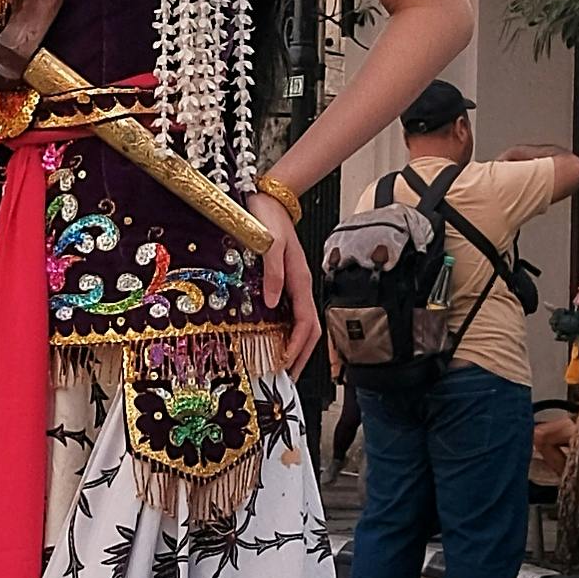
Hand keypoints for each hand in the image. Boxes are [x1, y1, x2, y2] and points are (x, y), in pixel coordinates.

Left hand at [258, 205, 318, 369]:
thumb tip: (273, 303)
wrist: (268, 199)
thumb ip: (273, 274)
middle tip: (287, 378)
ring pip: (302, 325)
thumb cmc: (268, 218)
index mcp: (300, 280)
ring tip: (282, 368)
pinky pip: (291, 315)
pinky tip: (275, 342)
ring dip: (295, 348)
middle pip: (310, 330)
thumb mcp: (270, 244)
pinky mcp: (286, 283)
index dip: (297, 345)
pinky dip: (287, 334)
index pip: (306, 322)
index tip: (286, 363)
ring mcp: (294, 286)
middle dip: (301, 356)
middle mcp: (300, 286)